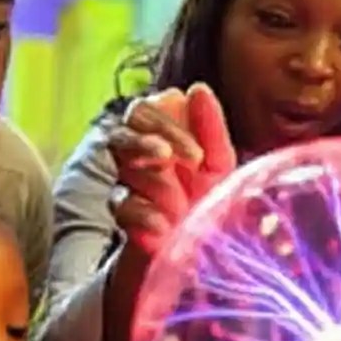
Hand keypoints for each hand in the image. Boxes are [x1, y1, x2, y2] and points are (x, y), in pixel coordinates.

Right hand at [107, 84, 237, 253]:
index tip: (197, 155)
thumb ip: (211, 129)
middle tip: (181, 164)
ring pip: (122, 163)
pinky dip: (144, 215)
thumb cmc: (208, 198)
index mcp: (162, 133)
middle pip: (126, 126)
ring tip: (179, 204)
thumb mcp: (219, 165)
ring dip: (154, 181)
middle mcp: (139, 151)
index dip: (167, 125)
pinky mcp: (123, 214)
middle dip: (151, 141)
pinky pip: (120, 204)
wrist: (197, 252)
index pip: (148, 109)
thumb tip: (197, 88)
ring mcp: (128, 181)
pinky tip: (164, 227)